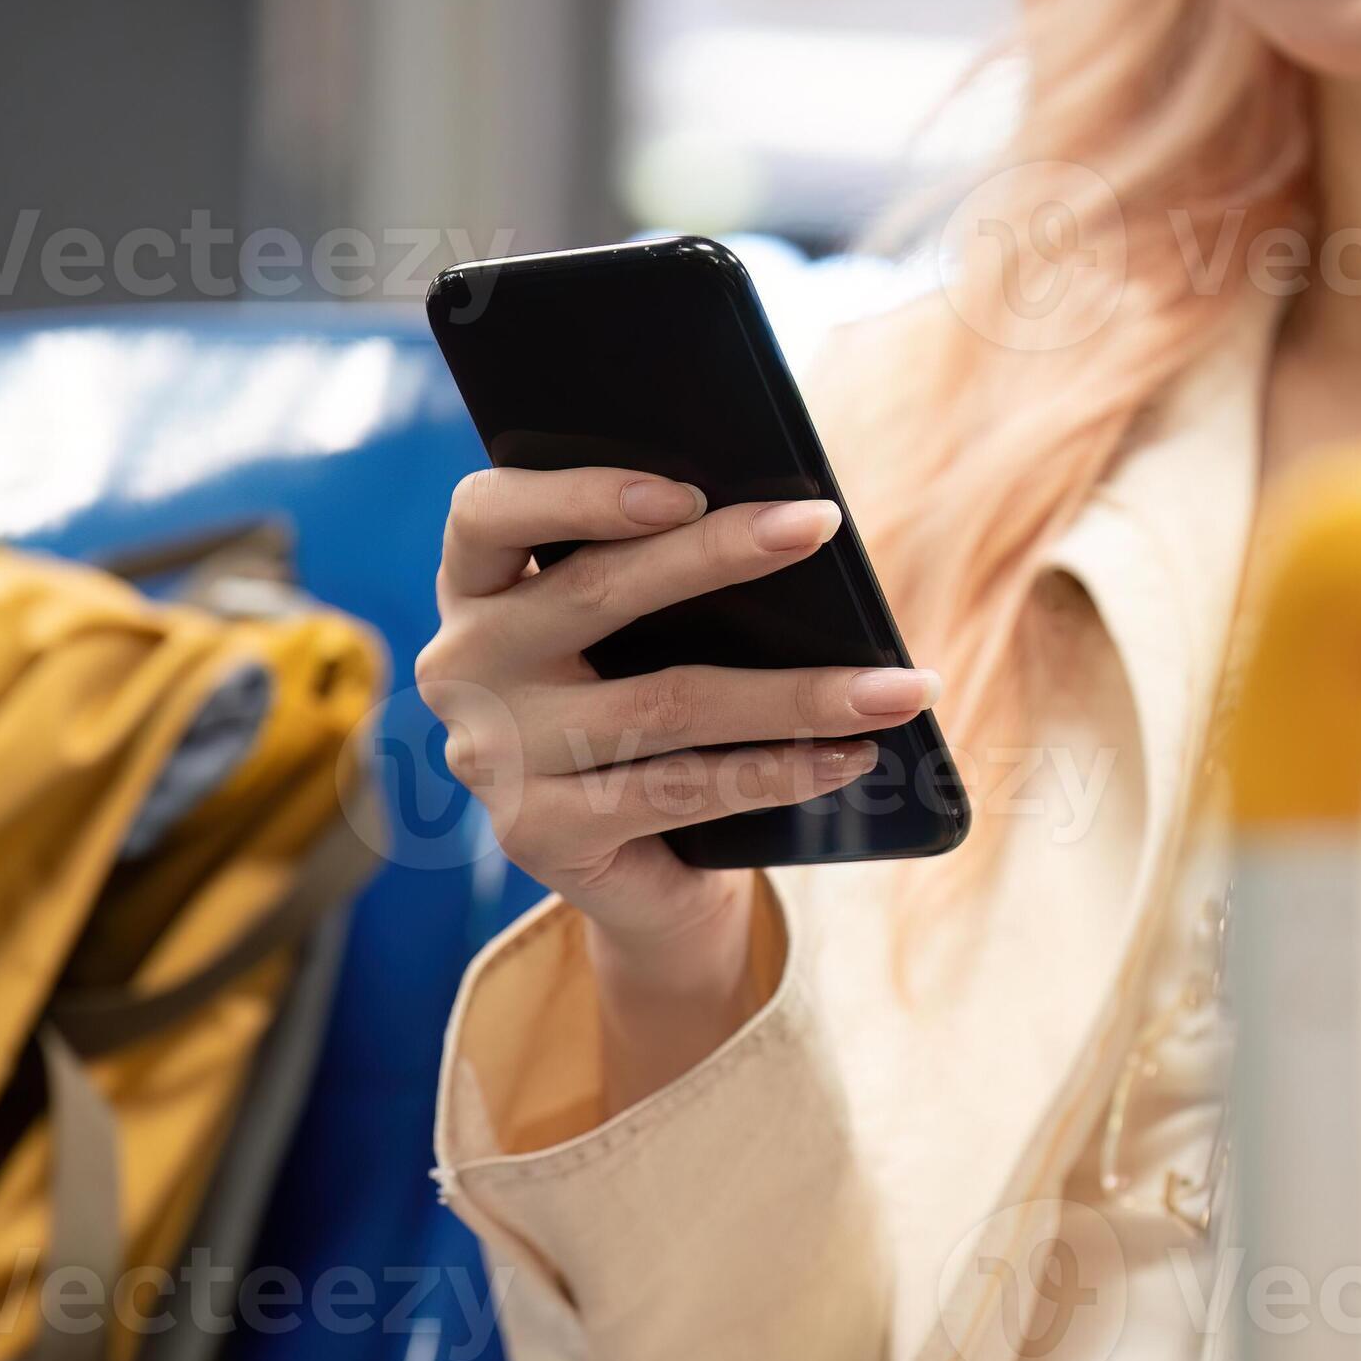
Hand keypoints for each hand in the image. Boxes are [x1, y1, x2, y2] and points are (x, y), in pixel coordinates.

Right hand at [418, 467, 936, 1084]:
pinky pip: (680, 790)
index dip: (576, 495)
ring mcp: (492, 758)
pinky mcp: (540, 834)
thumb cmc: (651, 709)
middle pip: (596, 594)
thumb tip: (781, 520)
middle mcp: (463, 668)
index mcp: (475, 590)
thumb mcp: (638, 635)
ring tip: (897, 686)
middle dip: (720, 552)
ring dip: (798, 693)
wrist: (640, 873)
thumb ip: (660, 575)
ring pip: (664, 703)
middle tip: (819, 523)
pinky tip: (852, 754)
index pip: (486, 513)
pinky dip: (781, 770)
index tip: (681, 487)